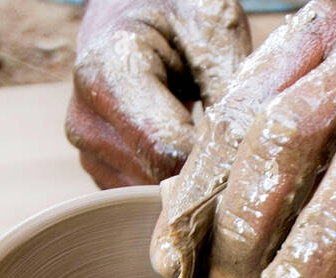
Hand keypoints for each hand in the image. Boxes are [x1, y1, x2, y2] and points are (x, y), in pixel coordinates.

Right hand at [66, 0, 251, 186]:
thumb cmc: (179, 11)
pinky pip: (143, 201)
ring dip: (190, 188)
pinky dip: (174, 192)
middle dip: (204, 177)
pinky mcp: (98, 171)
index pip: (165, 150)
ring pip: (150, 198)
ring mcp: (86, 151)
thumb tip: (250, 154)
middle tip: (242, 158)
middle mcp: (85, 119)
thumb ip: (230, 87)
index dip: (214, 164)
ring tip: (217, 152)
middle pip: (156, 180)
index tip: (250, 158)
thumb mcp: (214, 27)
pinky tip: (195, 161)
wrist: (136, 12)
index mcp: (106, 72)